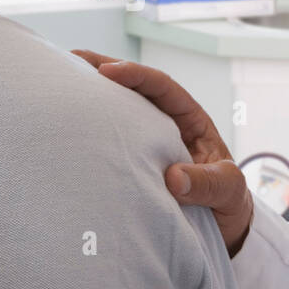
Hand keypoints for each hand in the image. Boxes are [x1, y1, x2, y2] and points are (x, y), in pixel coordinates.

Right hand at [73, 50, 253, 256]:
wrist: (222, 229)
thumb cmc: (229, 203)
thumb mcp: (228, 191)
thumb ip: (207, 184)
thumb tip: (173, 178)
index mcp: (191, 120)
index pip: (162, 87)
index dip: (136, 75)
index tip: (108, 72)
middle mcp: (166, 122)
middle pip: (134, 87)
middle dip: (104, 69)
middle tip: (72, 58)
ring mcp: (147, 139)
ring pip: (118, 107)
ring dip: (92, 91)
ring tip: (60, 77)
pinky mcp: (133, 157)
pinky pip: (111, 134)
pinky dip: (90, 123)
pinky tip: (66, 117)